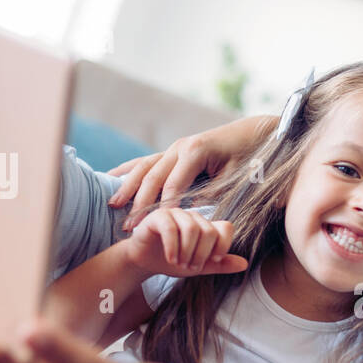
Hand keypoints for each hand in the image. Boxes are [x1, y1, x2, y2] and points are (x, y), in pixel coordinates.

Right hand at [107, 114, 279, 230]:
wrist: (251, 135)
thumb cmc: (248, 159)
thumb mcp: (235, 179)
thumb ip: (215, 193)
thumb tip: (196, 210)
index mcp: (195, 152)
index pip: (172, 185)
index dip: (162, 208)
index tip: (152, 228)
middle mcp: (180, 147)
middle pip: (153, 177)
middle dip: (139, 202)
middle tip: (127, 225)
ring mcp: (174, 148)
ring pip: (145, 167)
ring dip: (128, 187)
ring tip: (113, 205)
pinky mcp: (173, 151)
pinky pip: (146, 161)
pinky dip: (129, 170)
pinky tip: (111, 177)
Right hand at [125, 207, 247, 276]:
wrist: (144, 262)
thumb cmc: (173, 261)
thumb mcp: (199, 267)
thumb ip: (220, 265)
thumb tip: (244, 264)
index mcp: (206, 226)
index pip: (226, 227)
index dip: (223, 245)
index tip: (212, 260)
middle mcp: (193, 217)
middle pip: (209, 231)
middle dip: (201, 254)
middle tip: (190, 267)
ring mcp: (176, 214)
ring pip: (192, 229)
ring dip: (187, 251)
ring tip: (179, 263)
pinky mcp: (158, 216)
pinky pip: (171, 228)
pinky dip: (173, 247)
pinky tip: (171, 259)